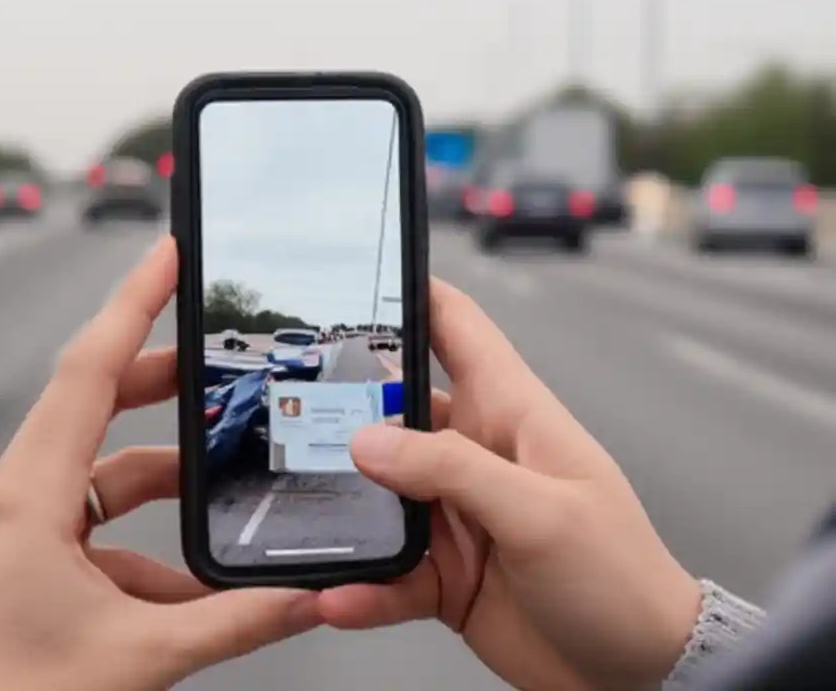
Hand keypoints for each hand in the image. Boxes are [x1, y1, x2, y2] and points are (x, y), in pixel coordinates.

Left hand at [0, 237, 318, 690]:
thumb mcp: (141, 657)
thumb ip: (236, 622)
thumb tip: (308, 596)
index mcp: (30, 496)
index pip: (88, 369)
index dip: (135, 302)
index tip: (171, 252)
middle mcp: (21, 497)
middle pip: (99, 405)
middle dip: (167, 381)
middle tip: (224, 359)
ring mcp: (24, 527)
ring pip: (105, 470)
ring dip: (168, 473)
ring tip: (230, 476)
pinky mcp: (32, 559)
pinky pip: (100, 525)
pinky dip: (152, 541)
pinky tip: (199, 580)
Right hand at [319, 279, 700, 690]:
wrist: (638, 673)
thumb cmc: (622, 579)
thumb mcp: (541, 513)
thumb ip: (454, 471)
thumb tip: (370, 440)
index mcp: (513, 416)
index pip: (458, 331)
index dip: (414, 294)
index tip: (355, 276)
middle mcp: (476, 457)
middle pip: (395, 412)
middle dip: (343, 410)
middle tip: (289, 414)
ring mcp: (456, 516)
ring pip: (377, 494)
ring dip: (344, 509)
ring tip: (306, 516)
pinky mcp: (441, 573)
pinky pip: (385, 570)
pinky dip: (361, 585)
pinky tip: (340, 594)